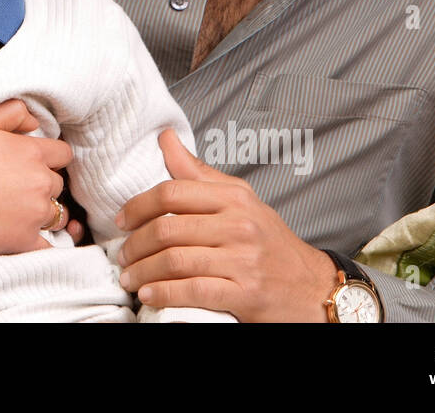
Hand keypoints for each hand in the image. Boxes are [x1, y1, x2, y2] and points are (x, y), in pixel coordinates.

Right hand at [0, 99, 80, 260]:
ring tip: (17, 212)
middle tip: (15, 188)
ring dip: (43, 212)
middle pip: (57, 183)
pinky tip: (24, 236)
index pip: (63, 153)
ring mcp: (36, 214)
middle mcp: (40, 183)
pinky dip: (40, 241)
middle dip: (42, 184)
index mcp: (32, 153)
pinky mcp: (27, 241)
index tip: (31, 163)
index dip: (49, 157)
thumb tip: (35, 122)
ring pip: (56, 213)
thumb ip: (11, 113)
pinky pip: (48, 244)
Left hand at [114, 129, 337, 321]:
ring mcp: (243, 261)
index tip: (121, 220)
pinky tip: (150, 295)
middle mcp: (239, 226)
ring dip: (143, 272)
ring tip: (130, 278)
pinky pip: (193, 291)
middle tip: (121, 255)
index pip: (173, 192)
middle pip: (168, 228)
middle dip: (135, 244)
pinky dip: (164, 293)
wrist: (313, 287)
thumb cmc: (269, 241)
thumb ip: (198, 173)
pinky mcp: (246, 295)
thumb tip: (165, 138)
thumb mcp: (240, 199)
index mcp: (234, 198)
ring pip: (176, 261)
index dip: (138, 206)